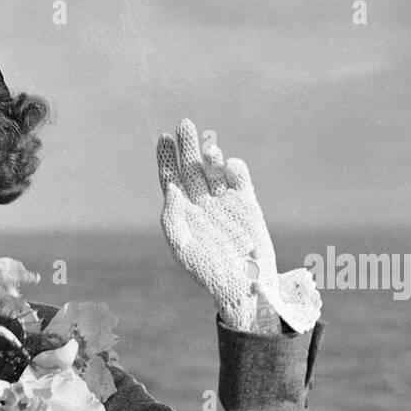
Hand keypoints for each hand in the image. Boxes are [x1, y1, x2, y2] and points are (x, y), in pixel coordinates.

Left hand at [156, 119, 274, 329]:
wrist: (241, 286)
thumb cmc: (207, 272)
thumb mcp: (183, 248)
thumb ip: (173, 219)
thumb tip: (171, 189)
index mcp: (182, 213)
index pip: (171, 179)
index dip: (166, 159)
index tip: (163, 138)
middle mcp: (201, 203)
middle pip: (192, 167)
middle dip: (188, 147)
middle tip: (185, 124)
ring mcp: (224, 202)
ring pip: (214, 170)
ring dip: (211, 156)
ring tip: (208, 148)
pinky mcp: (247, 204)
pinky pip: (239, 179)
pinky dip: (234, 168)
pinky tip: (228, 165)